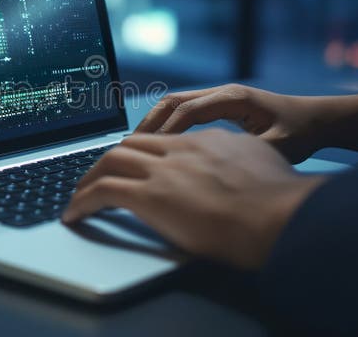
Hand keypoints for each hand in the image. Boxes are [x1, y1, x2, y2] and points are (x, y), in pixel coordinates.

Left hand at [62, 129, 325, 269]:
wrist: (281, 216)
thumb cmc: (283, 201)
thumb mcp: (266, 165)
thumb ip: (246, 162)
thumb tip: (243, 171)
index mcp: (206, 141)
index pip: (162, 140)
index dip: (142, 152)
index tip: (132, 165)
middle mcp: (180, 149)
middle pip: (130, 145)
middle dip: (109, 160)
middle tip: (96, 177)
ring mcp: (163, 170)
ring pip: (110, 162)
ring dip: (89, 178)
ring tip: (78, 196)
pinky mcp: (150, 195)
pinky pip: (103, 192)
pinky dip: (83, 202)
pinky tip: (74, 214)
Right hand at [135, 83, 357, 162]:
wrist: (319, 119)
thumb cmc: (302, 133)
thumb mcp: (279, 148)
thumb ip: (248, 154)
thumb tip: (217, 169)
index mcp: (234, 99)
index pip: (188, 110)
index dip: (165, 131)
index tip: (147, 153)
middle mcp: (222, 93)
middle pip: (173, 101)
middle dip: (149, 124)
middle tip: (128, 149)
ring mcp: (220, 97)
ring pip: (175, 104)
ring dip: (154, 124)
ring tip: (135, 148)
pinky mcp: (220, 106)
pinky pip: (185, 112)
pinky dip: (167, 126)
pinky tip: (158, 147)